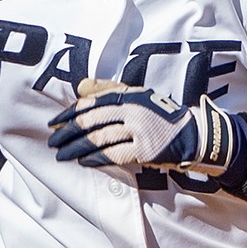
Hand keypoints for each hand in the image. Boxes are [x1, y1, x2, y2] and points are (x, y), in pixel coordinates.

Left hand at [48, 78, 235, 174]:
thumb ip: (108, 91)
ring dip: (77, 147)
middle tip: (53, 142)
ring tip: (63, 154)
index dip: (70, 114)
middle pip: (92, 120)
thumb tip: (79, 87)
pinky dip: (97, 158)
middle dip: (69, 132)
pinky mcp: (146, 149)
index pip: (91, 103)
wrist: (193, 134)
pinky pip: (115, 154)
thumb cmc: (160, 116)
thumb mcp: (137, 96)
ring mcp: (140, 129)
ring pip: (100, 138)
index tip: (55, 124)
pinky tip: (84, 161)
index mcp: (128, 95)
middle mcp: (133, 109)